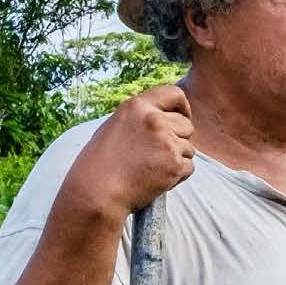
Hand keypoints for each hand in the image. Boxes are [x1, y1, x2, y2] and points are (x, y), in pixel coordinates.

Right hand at [64, 84, 194, 221]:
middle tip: (159, 155)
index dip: (183, 107)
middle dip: (178, 139)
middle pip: (186, 125)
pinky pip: (188, 167)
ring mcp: (166, 142)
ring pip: (188, 149)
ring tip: (151, 169)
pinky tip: (156, 179)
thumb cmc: (100, 163)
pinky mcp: (174, 164)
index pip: (174, 94)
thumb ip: (140, 119)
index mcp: (137, 106)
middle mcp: (154, 120)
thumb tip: (163, 117)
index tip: (183, 117)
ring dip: (176, 160)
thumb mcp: (115, 127)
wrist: (96, 190)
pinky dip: (177, 176)